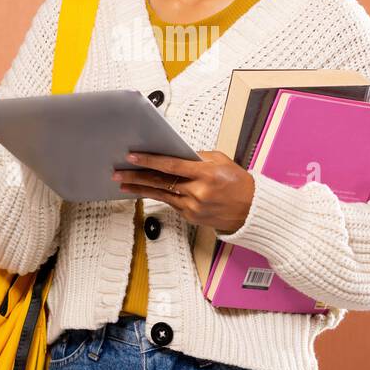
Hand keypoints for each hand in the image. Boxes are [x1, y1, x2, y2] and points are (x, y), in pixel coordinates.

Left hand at [111, 150, 254, 234]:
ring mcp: (193, 207)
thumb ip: (197, 157)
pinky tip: (145, 191)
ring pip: (161, 195)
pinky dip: (158, 196)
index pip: (171, 166)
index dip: (150, 161)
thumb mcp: (221, 161)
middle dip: (137, 176)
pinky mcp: (191, 217)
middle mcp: (198, 192)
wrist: (251, 210)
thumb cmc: (238, 183)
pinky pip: (171, 203)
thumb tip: (175, 153)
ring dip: (140, 189)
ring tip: (123, 183)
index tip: (133, 157)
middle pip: (161, 182)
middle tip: (119, 172)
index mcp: (206, 174)